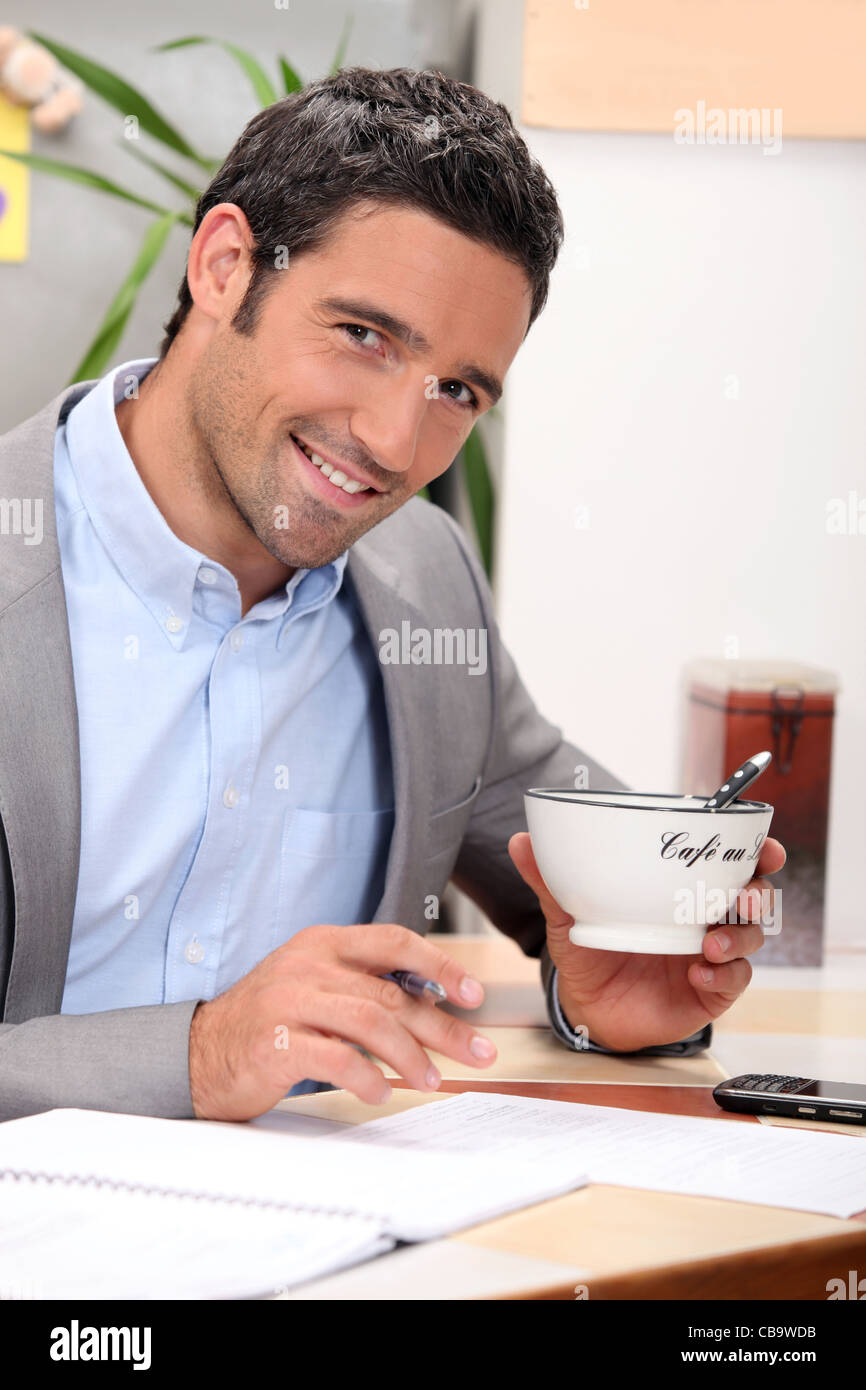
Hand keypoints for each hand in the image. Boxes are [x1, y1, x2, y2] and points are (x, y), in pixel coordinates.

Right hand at [188, 922, 496, 1120]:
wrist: (198, 1052)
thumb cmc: (269, 1021)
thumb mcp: (317, 985)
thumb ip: (366, 985)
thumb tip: (434, 1002)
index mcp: (323, 943)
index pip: (394, 941)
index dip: (440, 965)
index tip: (473, 994)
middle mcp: (308, 964)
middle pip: (392, 992)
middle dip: (443, 1026)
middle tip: (477, 1052)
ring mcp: (289, 1001)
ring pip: (371, 1021)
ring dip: (411, 1055)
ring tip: (432, 1079)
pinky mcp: (275, 1042)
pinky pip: (336, 1058)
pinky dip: (367, 1077)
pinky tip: (381, 1091)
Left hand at [508, 832, 785, 1051]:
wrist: (585, 1006)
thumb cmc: (589, 950)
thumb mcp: (568, 914)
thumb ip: (550, 880)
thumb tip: (521, 841)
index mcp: (679, 888)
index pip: (729, 861)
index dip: (755, 851)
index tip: (763, 846)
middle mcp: (702, 917)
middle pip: (753, 897)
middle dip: (759, 892)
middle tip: (745, 896)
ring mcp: (710, 954)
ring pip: (750, 938)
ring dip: (740, 936)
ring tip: (711, 943)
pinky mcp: (710, 991)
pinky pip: (732, 980)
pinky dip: (723, 974)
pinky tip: (700, 973)